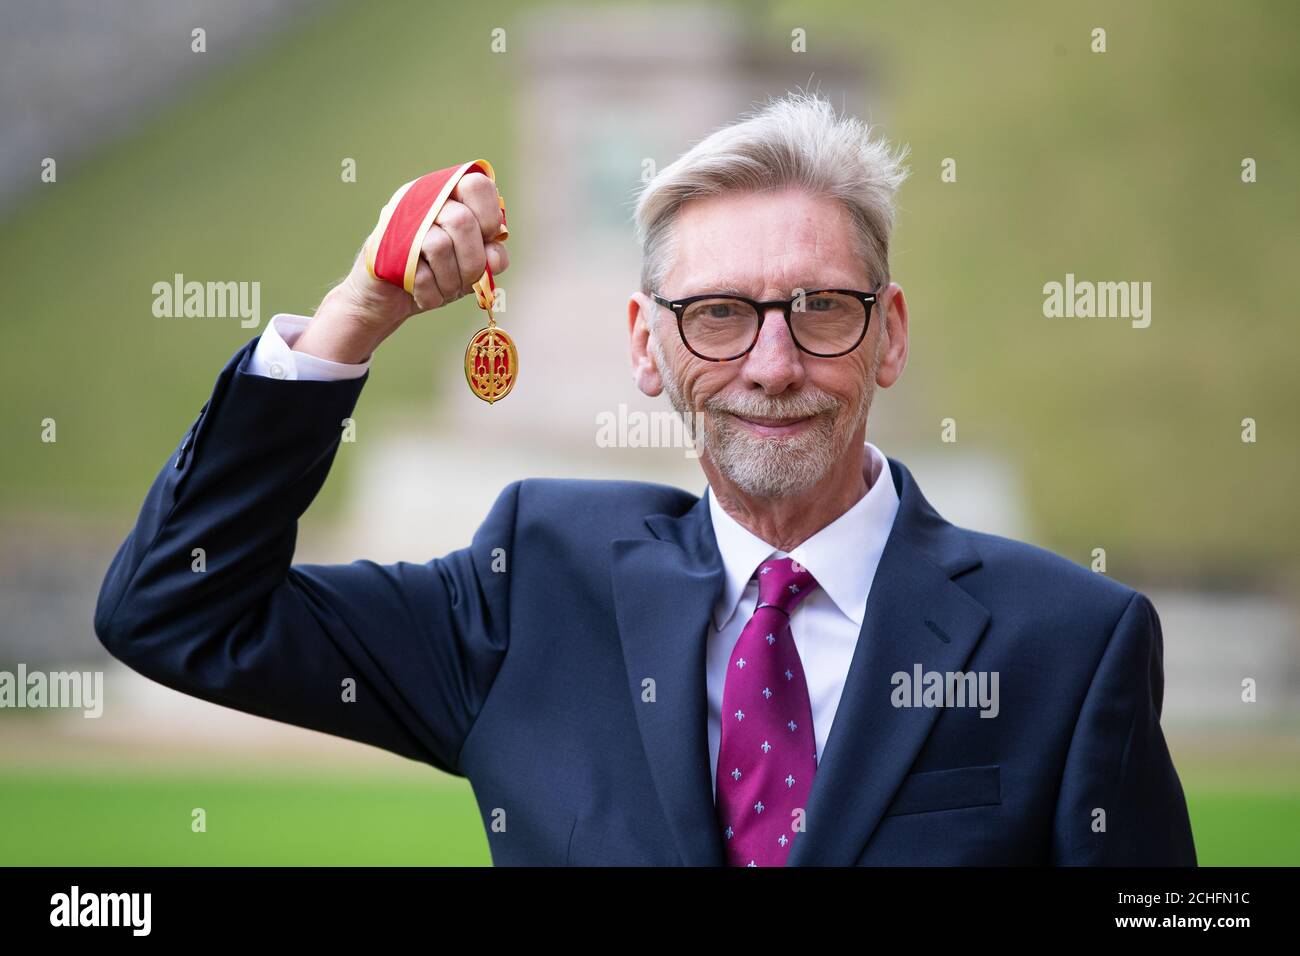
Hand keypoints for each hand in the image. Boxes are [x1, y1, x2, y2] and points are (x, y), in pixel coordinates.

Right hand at [294, 171, 509, 363]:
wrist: (387, 300)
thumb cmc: (436, 275)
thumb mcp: (471, 266)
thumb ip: (491, 257)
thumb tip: (493, 257)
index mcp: (446, 195)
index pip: (476, 185)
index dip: (489, 217)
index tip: (488, 240)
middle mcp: (420, 200)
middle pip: (461, 220)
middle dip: (473, 260)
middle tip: (468, 278)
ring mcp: (398, 222)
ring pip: (440, 246)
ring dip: (451, 280)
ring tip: (446, 288)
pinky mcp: (382, 250)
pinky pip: (420, 275)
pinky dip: (432, 295)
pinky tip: (427, 295)